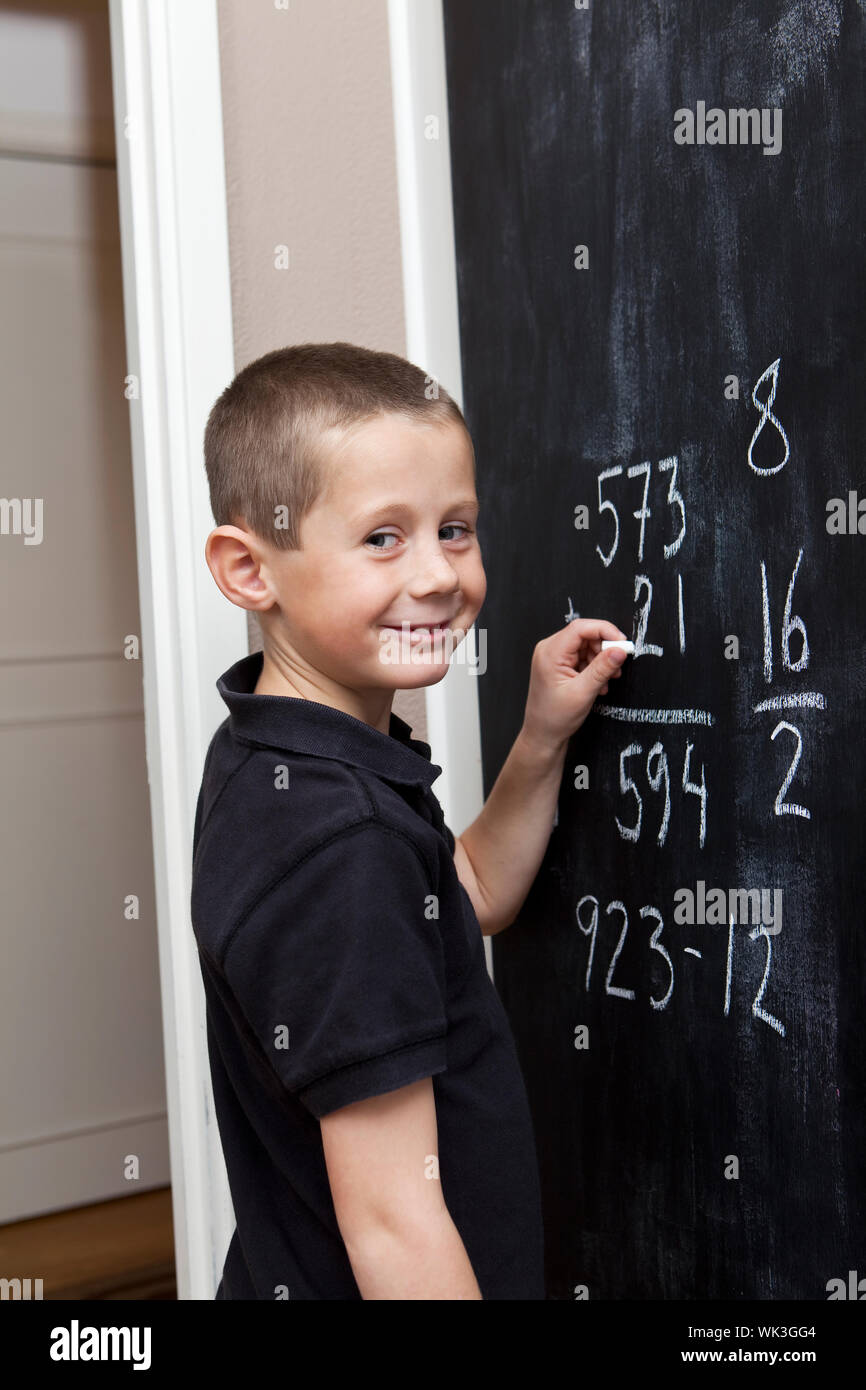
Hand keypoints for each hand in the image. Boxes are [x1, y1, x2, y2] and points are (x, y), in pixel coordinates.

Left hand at [521, 618, 629, 753]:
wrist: (543, 734)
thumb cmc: (555, 717)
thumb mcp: (583, 692)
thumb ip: (603, 669)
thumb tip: (620, 650)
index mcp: (550, 652)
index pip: (581, 628)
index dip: (605, 631)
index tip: (622, 644)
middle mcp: (549, 650)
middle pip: (585, 635)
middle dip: (604, 649)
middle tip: (616, 666)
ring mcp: (553, 656)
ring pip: (586, 646)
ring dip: (601, 661)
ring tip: (606, 681)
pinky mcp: (559, 664)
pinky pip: (582, 656)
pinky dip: (594, 667)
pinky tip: (598, 684)